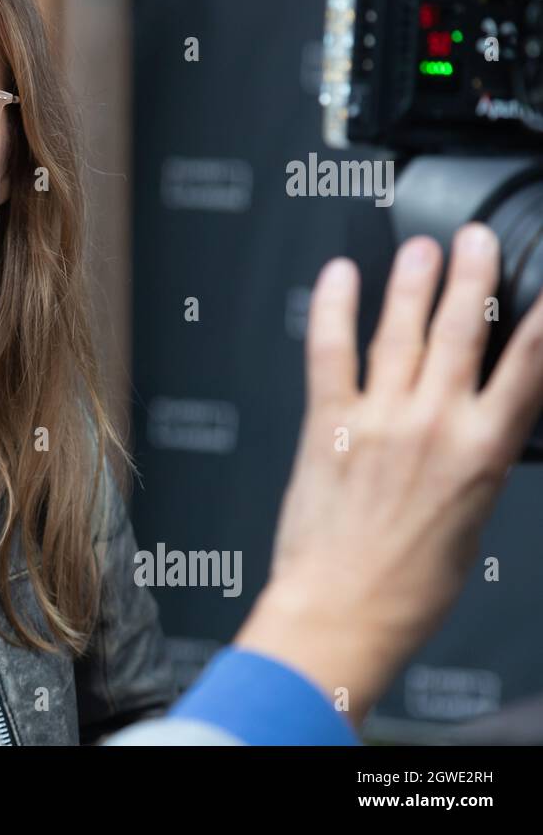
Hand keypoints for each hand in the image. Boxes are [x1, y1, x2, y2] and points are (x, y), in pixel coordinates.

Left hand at [236, 222, 542, 726]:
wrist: (343, 611)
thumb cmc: (409, 584)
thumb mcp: (472, 518)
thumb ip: (473, 460)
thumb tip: (475, 424)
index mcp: (483, 452)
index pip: (531, 365)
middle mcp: (434, 425)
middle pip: (462, 331)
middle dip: (473, 275)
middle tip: (477, 239)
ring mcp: (378, 420)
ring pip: (402, 331)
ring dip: (414, 282)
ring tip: (425, 247)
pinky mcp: (328, 425)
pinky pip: (330, 352)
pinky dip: (334, 309)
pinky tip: (338, 277)